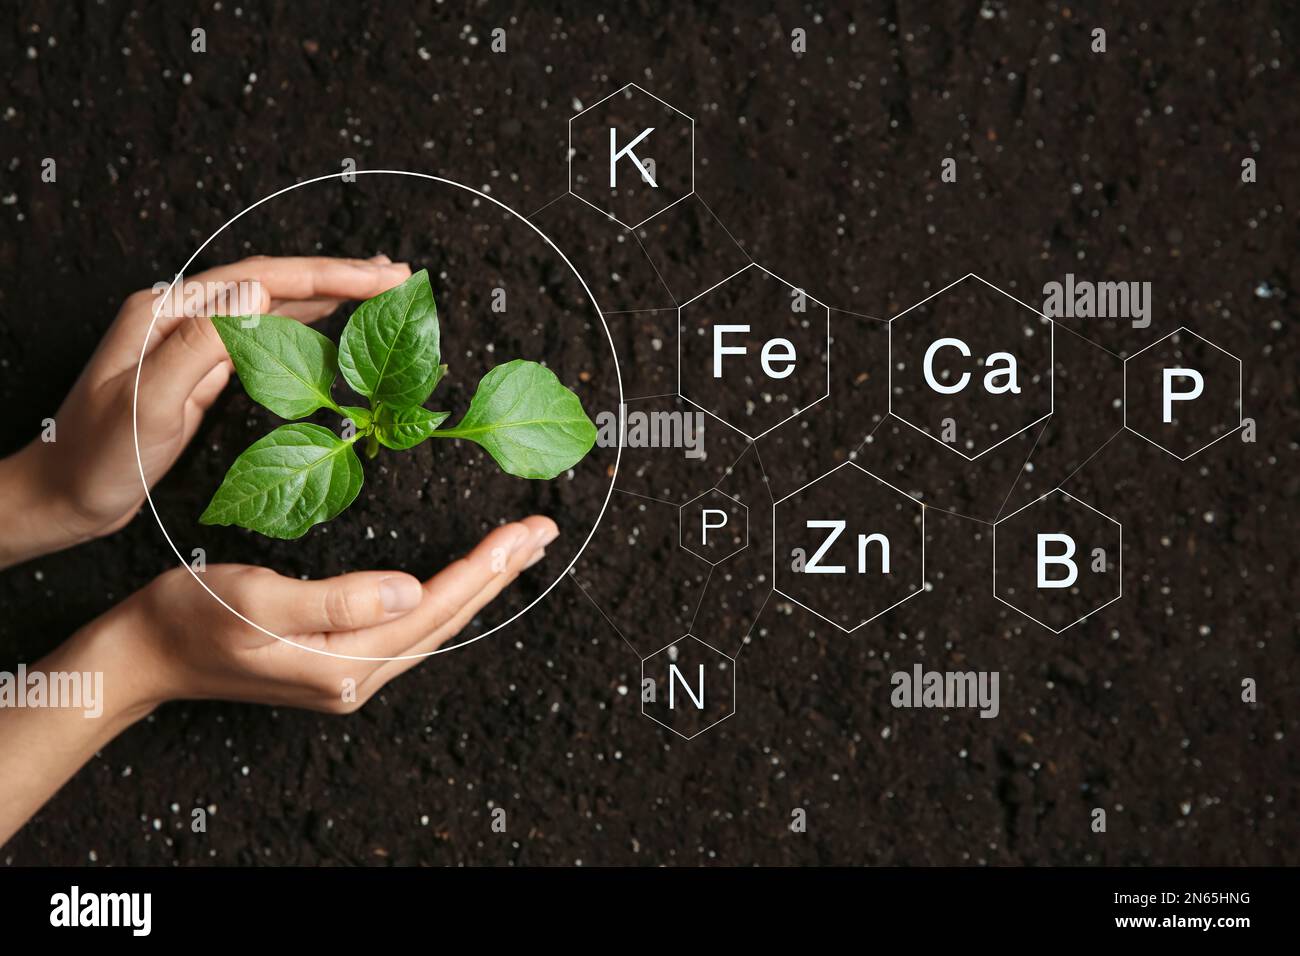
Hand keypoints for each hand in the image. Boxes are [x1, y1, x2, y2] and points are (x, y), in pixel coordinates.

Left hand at [0, 255, 412, 567]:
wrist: (64, 496)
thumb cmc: (99, 457)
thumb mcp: (149, 402)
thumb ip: (203, 345)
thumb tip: (260, 292)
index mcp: (168, 312)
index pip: (263, 280)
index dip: (327, 275)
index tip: (379, 277)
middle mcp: (182, 315)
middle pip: (273, 282)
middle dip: (338, 275)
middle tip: (396, 276)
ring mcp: (192, 339)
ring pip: (273, 304)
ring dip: (328, 294)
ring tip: (377, 288)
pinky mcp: (201, 367)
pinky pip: (265, 334)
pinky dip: (307, 323)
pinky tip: (331, 322)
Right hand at [0, 516, 557, 845]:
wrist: (144, 653)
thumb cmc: (190, 619)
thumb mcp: (258, 601)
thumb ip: (338, 600)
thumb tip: (412, 591)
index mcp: (343, 665)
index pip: (433, 609)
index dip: (483, 568)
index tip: (525, 531)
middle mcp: (356, 677)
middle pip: (445, 619)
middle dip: (498, 574)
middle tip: (542, 531)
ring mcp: (349, 673)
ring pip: (433, 624)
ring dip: (478, 584)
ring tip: (517, 549)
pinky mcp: (338, 661)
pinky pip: (409, 628)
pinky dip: (444, 596)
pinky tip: (461, 578)